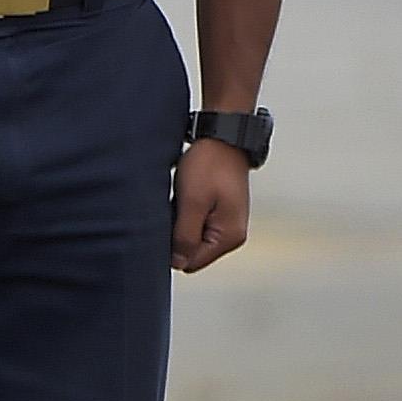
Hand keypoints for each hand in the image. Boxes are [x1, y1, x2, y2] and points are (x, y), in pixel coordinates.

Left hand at [170, 138, 252, 272]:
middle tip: (177, 207)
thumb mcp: (192, 203)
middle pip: (192, 252)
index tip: (169, 222)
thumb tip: (178, 264)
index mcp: (229, 237)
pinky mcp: (221, 213)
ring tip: (183, 199)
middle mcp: (232, 235)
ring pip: (192, 238)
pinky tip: (187, 197)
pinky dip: (187, 214)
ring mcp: (227, 224)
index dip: (174, 247)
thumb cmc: (209, 165)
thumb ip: (185, 237)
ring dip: (181, 223)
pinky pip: (196, 224)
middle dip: (178, 234)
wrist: (222, 136)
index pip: (191, 262)